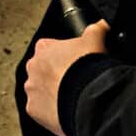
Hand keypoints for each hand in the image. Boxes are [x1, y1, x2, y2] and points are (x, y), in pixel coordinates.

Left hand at [23, 19, 110, 135]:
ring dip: (52, 93)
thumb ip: (97, 29)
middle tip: (74, 81)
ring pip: (40, 90)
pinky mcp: (33, 109)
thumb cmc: (88, 68)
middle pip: (43, 70)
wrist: (87, 99)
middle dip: (56, 75)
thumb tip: (103, 24)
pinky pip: (41, 110)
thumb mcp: (96, 40)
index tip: (74, 63)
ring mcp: (31, 89)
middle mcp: (33, 67)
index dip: (64, 56)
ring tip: (72, 97)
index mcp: (44, 48)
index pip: (49, 48)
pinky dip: (51, 111)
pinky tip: (66, 110)